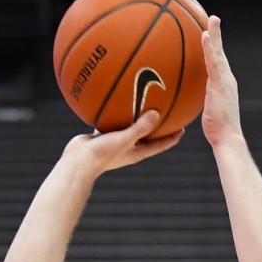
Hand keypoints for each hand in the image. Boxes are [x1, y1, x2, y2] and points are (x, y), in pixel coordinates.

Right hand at [62, 110, 183, 177]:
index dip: (173, 137)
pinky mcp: (102, 136)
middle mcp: (128, 147)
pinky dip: (115, 112)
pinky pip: (112, 121)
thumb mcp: (124, 139)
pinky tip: (116, 98)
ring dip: (136, 116)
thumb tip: (156, 113)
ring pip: (129, 127)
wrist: (77, 162)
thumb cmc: (102, 155)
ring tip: (143, 100)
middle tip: (167, 110)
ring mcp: (115, 142)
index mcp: (137, 152)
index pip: (160, 145)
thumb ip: (140, 127)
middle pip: (148, 135)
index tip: (183, 127)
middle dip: (157, 125)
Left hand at [201, 16, 243, 146]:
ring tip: (211, 20)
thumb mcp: (205, 113)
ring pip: (219, 54)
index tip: (209, 35)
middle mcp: (226, 79)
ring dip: (215, 35)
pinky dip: (210, 48)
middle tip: (213, 19)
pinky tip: (204, 36)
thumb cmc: (216, 130)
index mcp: (222, 85)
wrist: (226, 137)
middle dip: (217, 35)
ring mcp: (225, 81)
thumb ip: (198, 104)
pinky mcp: (221, 84)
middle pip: (220, 53)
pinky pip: (213, 62)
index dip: (214, 49)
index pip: (217, 63)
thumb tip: (184, 102)